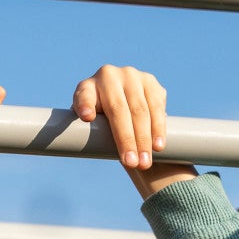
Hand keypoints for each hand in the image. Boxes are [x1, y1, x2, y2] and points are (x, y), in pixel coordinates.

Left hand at [72, 64, 196, 196]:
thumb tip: (80, 146)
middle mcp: (108, 75)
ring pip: (140, 110)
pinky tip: (158, 146)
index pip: (84, 97)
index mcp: (87, 87)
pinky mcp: (150, 82)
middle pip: (118, 109)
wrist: (123, 112)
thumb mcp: (88, 129)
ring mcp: (131, 76)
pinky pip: (157, 107)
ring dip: (144, 139)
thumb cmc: (100, 126)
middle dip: (126, 139)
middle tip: (131, 163)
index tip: (87, 117)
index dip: (85, 105)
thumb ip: (83, 135)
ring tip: (144, 162)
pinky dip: (159, 128)